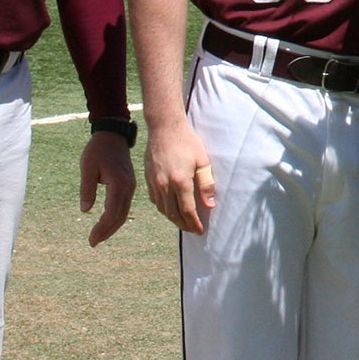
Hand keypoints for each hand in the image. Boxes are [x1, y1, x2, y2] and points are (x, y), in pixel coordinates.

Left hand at [77, 131, 136, 246]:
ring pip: (123, 213)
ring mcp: (131, 187)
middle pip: (120, 217)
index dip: (102, 228)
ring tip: (98, 236)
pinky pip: (124, 206)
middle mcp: (128, 187)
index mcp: (118, 183)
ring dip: (111, 227)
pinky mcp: (129, 185)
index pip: (111, 212)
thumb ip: (87, 189)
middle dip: (107, 232)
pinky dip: (116, 218)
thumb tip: (86, 210)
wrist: (113, 135)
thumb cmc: (98, 149)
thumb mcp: (87, 167)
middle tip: (93, 242)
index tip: (91, 239)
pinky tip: (106, 222)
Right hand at [144, 119, 215, 235]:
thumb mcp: (202, 161)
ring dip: (173, 219)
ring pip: (163, 209)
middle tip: (192, 230)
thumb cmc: (187, 142)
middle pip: (174, 214)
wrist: (164, 128)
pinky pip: (155, 200)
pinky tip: (170, 208)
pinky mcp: (148, 179)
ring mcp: (154, 183)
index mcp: (180, 181)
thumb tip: (210, 205)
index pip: (188, 211)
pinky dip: (164, 208)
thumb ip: (206, 184)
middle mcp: (165, 185)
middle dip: (184, 225)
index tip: (200, 231)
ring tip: (183, 222)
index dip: (194, 223)